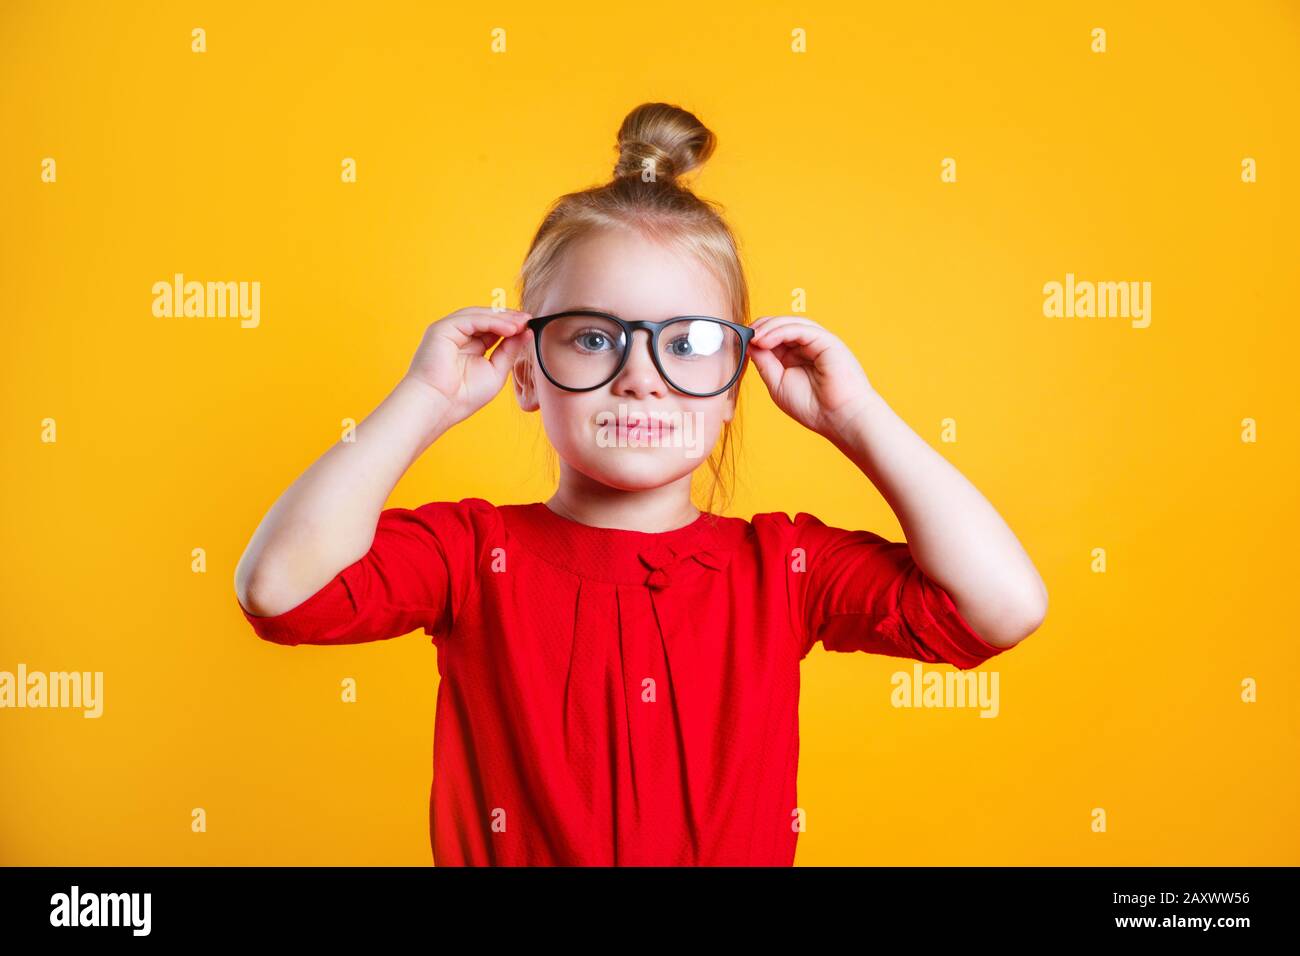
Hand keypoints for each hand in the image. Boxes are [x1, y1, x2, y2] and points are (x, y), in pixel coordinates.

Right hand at [402, 307, 531, 427]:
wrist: (438, 406)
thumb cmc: (462, 397)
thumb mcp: (495, 372)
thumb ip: (509, 351)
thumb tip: (525, 333)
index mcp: (469, 347)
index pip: (492, 329)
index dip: (511, 326)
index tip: (530, 325)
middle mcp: (458, 336)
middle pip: (486, 318)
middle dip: (508, 318)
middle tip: (529, 319)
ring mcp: (449, 331)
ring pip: (479, 316)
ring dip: (502, 318)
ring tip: (522, 323)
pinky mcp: (442, 329)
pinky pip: (471, 319)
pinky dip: (492, 322)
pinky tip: (510, 328)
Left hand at [747, 315, 875, 440]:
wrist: (838, 418)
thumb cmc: (812, 407)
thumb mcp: (778, 384)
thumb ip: (765, 363)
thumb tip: (749, 343)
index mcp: (796, 357)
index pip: (774, 337)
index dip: (757, 335)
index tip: (739, 341)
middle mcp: (808, 346)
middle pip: (781, 326)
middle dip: (760, 327)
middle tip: (744, 334)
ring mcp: (818, 342)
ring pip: (790, 323)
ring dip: (768, 327)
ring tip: (753, 337)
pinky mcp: (826, 340)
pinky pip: (800, 328)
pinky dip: (780, 331)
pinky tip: (764, 340)